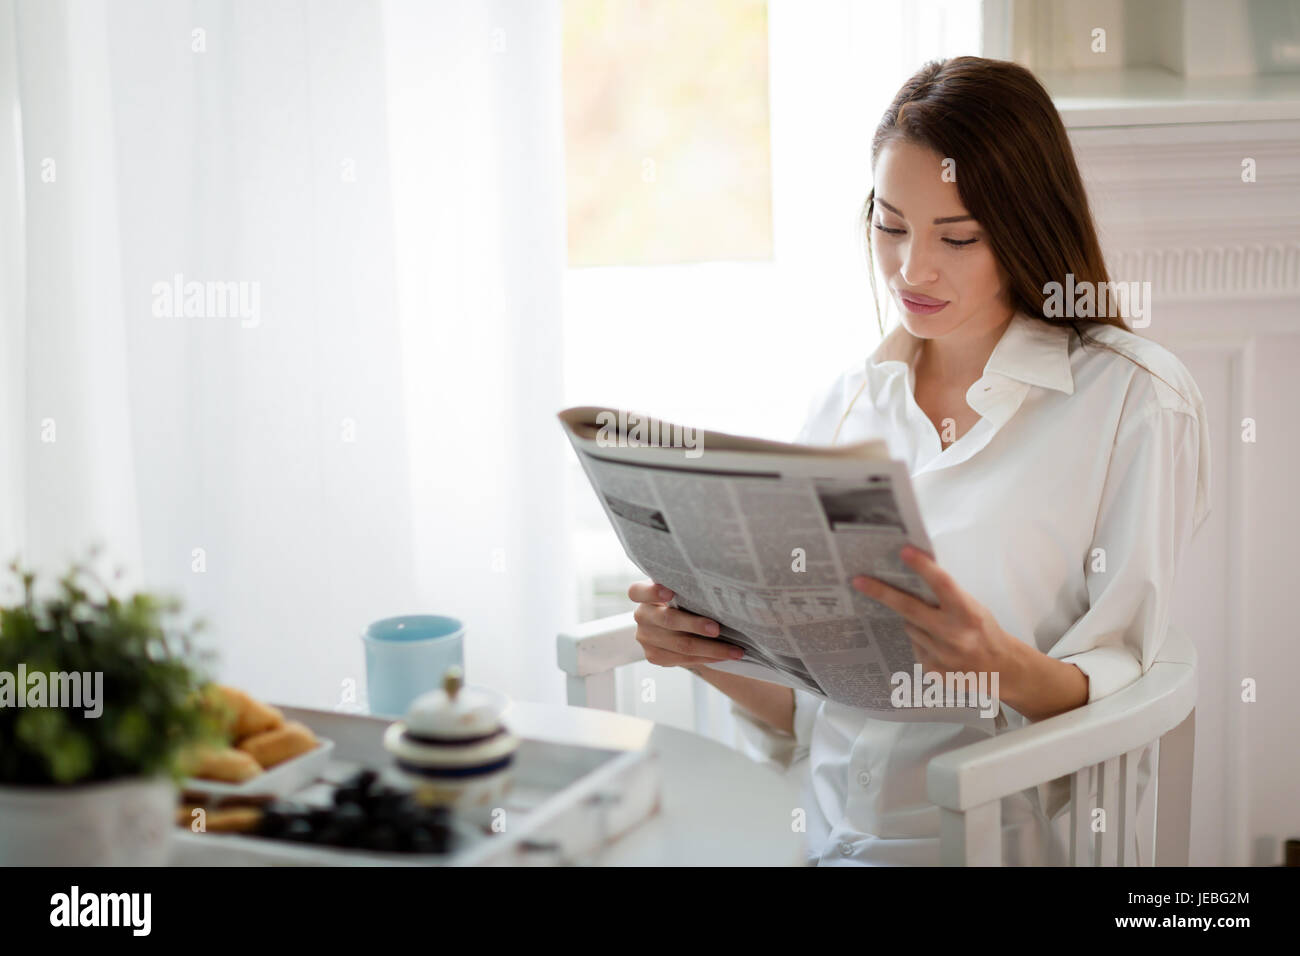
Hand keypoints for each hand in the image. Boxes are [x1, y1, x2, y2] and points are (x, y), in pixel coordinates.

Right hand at [627, 581, 745, 668]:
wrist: (674, 626)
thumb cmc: (682, 600)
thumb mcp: (680, 589)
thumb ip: (688, 587)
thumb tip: (721, 588)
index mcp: (643, 595)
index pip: (637, 591)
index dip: (652, 592)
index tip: (670, 592)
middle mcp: (641, 616)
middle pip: (668, 620)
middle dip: (695, 625)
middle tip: (717, 629)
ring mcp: (646, 638)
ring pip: (681, 645)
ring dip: (711, 648)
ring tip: (735, 650)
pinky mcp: (654, 656)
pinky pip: (684, 659)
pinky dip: (707, 657)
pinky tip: (723, 656)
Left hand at [850, 546, 1013, 681]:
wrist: (1001, 669)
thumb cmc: (985, 630)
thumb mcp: (973, 608)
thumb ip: (947, 596)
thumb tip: (914, 576)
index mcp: (968, 614)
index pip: (943, 585)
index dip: (923, 567)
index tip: (904, 551)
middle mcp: (954, 635)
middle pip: (909, 609)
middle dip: (881, 593)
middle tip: (859, 581)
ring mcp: (941, 655)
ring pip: (909, 627)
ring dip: (914, 621)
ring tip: (935, 625)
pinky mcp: (932, 670)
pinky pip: (914, 646)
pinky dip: (921, 641)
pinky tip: (939, 645)